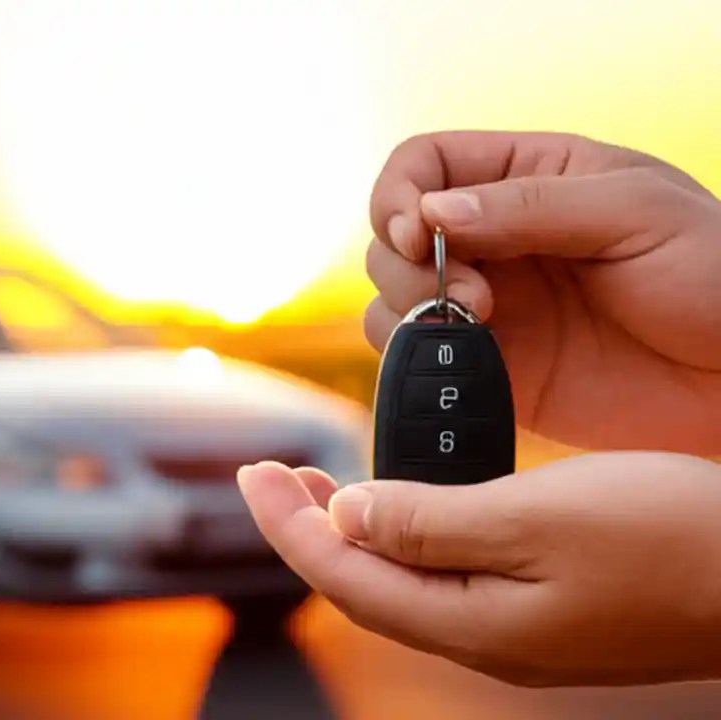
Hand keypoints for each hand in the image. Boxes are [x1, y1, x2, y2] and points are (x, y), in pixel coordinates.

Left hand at [237, 457, 720, 686]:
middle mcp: (488, 642)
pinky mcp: (551, 614)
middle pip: (365, 588)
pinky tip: (410, 508)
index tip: (251, 470)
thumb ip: (428, 523)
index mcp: (473, 625)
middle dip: (308, 529)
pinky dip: (409, 538)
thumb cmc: (671, 538)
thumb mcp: (535, 517)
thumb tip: (344, 519)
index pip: (343, 577)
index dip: (286, 525)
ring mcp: (521, 633)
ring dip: (356, 532)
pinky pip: (449, 579)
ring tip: (323, 484)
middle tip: (275, 472)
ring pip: (405, 585)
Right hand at [368, 131, 720, 453]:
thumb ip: (530, 206)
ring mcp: (488, 304)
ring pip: (390, 296)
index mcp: (530, 176)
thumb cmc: (714, 278)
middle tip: (472, 296)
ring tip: (474, 327)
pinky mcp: (490, 366)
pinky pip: (417, 357)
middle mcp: (495, 238)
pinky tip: (470, 363)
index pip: (424, 163)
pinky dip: (416, 359)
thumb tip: (431, 212)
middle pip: (392, 232)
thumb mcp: (634, 213)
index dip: (398, 194)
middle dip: (406, 262)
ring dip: (406, 309)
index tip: (417, 233)